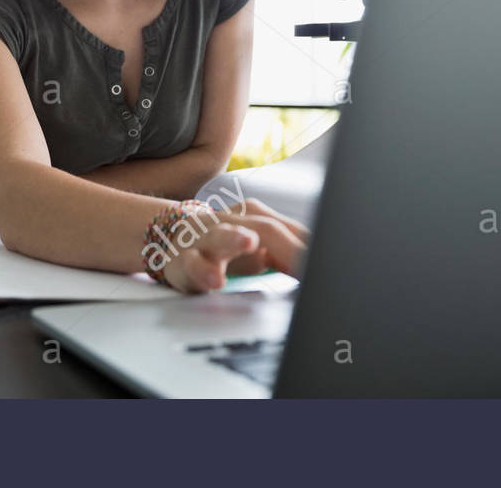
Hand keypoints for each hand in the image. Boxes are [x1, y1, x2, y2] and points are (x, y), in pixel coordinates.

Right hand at [159, 199, 308, 293]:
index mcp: (258, 222)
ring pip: (221, 236)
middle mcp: (233, 225)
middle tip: (313, 268)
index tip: (336, 268)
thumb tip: (321, 270)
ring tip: (249, 243)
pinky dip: (203, 270)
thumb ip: (286, 258)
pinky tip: (215, 279)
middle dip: (291, 251)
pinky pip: (191, 263)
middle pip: (266, 231)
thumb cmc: (219, 246)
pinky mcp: (182, 259)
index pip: (294, 234)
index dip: (315, 250)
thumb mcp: (257, 251)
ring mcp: (205, 239)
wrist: (163, 233)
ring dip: (234, 239)